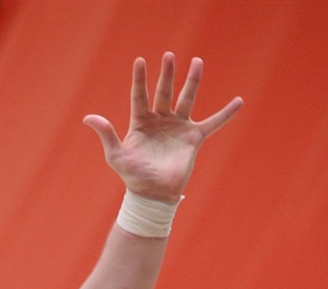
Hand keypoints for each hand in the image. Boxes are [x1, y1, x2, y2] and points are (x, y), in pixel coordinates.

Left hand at [83, 52, 242, 201]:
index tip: (140, 61)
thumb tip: (88, 117)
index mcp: (141, 122)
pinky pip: (213, 123)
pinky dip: (226, 114)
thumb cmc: (132, 176)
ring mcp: (178, 127)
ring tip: (197, 62)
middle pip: (164, 92)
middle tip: (169, 55)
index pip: (139, 96)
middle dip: (167, 74)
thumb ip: (106, 134)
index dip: (139, 79)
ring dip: (192, 81)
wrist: (153, 194)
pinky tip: (239, 102)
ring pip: (187, 99)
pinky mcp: (193, 138)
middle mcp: (160, 121)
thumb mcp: (116, 155)